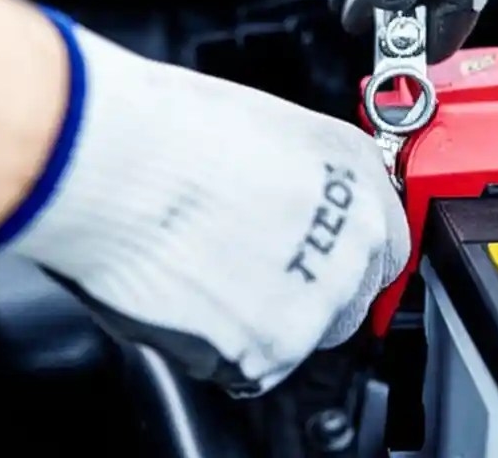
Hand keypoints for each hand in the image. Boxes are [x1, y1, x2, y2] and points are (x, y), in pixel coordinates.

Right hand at [4, 26, 408, 396]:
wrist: (113, 165)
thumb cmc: (160, 131)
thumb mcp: (260, 129)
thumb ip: (298, 179)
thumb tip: (289, 203)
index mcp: (356, 171)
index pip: (385, 240)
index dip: (341, 254)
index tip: (315, 257)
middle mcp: (353, 236)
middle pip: (351, 297)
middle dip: (304, 294)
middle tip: (240, 268)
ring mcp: (317, 299)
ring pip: (299, 336)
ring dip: (257, 322)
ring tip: (198, 273)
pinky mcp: (269, 351)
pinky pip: (248, 366)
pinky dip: (214, 348)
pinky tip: (182, 297)